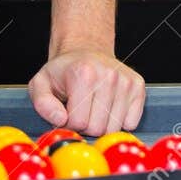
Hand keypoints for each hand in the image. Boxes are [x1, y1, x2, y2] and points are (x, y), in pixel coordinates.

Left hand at [29, 49, 144, 136]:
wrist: (86, 51)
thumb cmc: (64, 71)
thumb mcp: (41, 83)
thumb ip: (43, 104)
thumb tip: (60, 119)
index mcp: (83, 74)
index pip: (78, 123)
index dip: (69, 122)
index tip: (67, 110)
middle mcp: (109, 75)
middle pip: (97, 128)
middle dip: (86, 125)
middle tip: (81, 109)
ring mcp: (126, 81)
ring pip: (114, 128)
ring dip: (102, 124)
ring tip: (94, 107)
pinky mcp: (138, 86)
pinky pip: (131, 123)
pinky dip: (120, 121)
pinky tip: (109, 107)